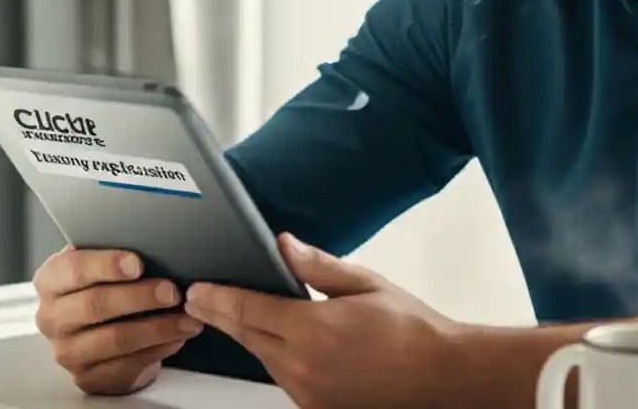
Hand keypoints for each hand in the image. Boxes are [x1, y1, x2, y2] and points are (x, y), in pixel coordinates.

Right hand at [32, 245, 204, 394]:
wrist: (101, 331)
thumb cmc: (105, 288)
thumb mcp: (102, 265)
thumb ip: (115, 254)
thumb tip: (156, 240)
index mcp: (51, 281)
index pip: (72, 269)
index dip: (106, 265)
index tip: (137, 264)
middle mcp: (52, 317)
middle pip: (95, 305)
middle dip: (140, 297)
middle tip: (172, 291)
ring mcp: (67, 351)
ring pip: (116, 339)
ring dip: (159, 327)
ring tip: (188, 317)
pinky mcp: (88, 376)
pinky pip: (127, 364)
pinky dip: (158, 349)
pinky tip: (178, 337)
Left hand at [185, 233, 463, 408]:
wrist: (440, 375)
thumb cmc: (411, 329)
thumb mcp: (365, 283)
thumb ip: (318, 266)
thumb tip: (284, 245)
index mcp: (313, 329)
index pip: (248, 309)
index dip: (217, 297)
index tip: (198, 289)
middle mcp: (303, 365)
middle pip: (245, 336)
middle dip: (217, 316)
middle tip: (198, 301)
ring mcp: (308, 391)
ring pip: (261, 358)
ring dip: (245, 337)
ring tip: (232, 317)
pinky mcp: (315, 406)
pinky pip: (282, 377)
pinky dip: (272, 357)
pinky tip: (274, 343)